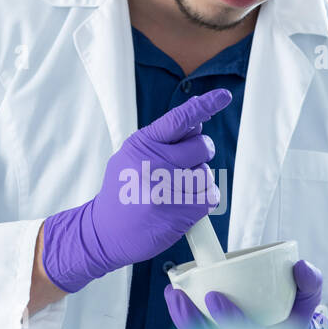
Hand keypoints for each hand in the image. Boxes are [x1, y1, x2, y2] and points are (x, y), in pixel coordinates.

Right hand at [41, 88, 231, 293]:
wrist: (104, 232)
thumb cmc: (124, 192)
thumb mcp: (133, 157)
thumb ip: (163, 140)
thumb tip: (197, 121)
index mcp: (142, 144)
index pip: (179, 118)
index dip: (205, 105)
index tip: (224, 96)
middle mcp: (153, 163)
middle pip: (201, 147)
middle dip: (199, 156)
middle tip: (182, 168)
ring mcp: (165, 189)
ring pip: (207, 174)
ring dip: (199, 183)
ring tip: (175, 192)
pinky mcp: (177, 213)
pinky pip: (210, 197)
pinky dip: (204, 201)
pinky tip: (184, 206)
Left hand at [164, 258, 327, 328]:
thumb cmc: (295, 322)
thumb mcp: (307, 302)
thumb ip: (309, 283)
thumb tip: (300, 266)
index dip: (228, 319)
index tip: (213, 296)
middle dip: (192, 322)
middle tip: (179, 296)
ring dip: (184, 323)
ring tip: (174, 296)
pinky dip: (184, 325)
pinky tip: (177, 305)